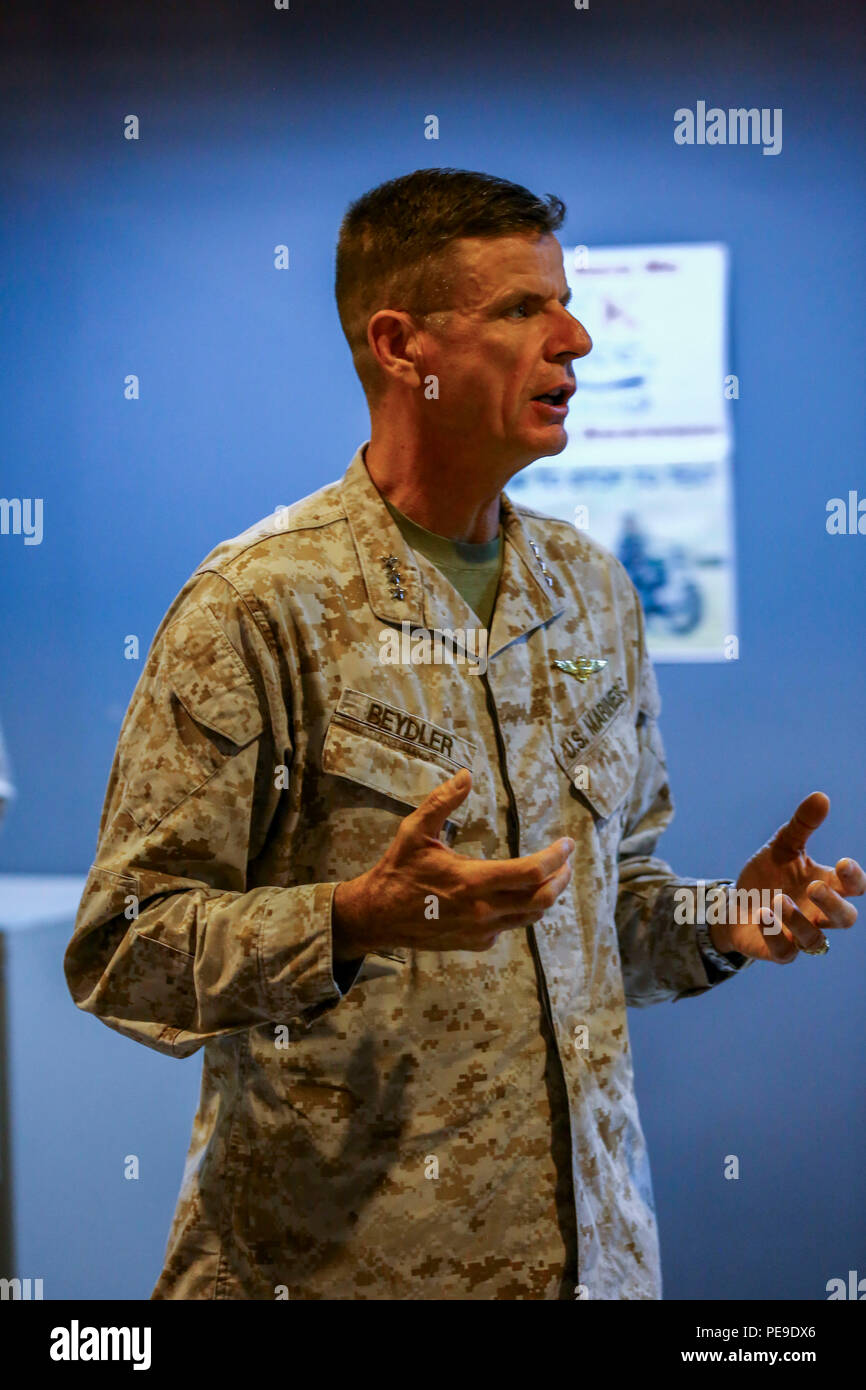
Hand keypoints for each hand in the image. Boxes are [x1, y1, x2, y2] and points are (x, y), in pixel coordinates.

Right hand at [332, 769, 574, 958]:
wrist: (377, 916)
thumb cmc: (398, 870)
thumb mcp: (415, 830)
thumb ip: (442, 802)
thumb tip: (467, 774)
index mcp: (473, 880)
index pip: (531, 872)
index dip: (556, 857)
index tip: (568, 844)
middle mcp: (482, 910)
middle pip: (541, 899)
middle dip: (561, 879)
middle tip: (567, 863)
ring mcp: (480, 931)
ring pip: (529, 917)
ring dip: (546, 897)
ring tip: (551, 878)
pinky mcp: (475, 943)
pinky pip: (508, 928)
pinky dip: (519, 912)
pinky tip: (513, 897)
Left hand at [711, 791, 863, 962]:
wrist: (734, 903)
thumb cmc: (767, 876)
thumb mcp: (782, 846)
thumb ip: (802, 825)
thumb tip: (821, 796)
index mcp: (825, 885)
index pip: (855, 887)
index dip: (855, 878)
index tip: (843, 864)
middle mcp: (817, 914)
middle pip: (846, 919)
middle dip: (835, 904)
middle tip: (815, 886)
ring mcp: (798, 935)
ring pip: (815, 941)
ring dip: (799, 920)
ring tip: (779, 900)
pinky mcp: (777, 950)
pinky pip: (785, 952)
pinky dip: (775, 935)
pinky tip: (763, 915)